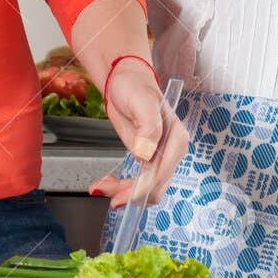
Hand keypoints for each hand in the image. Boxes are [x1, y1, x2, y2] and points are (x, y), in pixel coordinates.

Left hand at [87, 58, 188, 208]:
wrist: (123, 80)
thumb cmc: (134, 85)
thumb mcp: (141, 101)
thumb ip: (148, 127)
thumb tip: (146, 153)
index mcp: (176, 139)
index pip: (161, 174)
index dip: (141, 189)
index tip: (121, 197)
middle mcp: (171, 151)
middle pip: (155, 187)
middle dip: (130, 194)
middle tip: (105, 190)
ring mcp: (160, 157)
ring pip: (145, 189)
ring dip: (123, 192)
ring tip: (100, 186)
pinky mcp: (147, 159)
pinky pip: (137, 182)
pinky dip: (121, 187)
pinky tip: (105, 182)